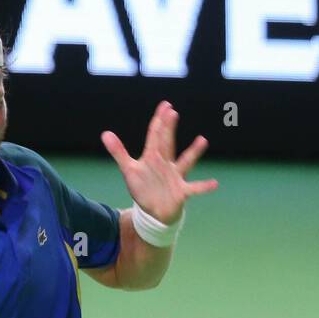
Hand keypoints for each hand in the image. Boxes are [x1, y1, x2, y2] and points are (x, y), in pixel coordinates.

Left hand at [100, 101, 217, 225]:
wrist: (154, 211)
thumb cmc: (144, 188)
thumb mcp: (129, 170)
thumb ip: (119, 152)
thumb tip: (105, 133)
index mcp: (153, 158)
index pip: (155, 136)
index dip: (158, 121)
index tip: (165, 106)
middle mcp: (166, 164)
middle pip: (167, 143)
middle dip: (168, 129)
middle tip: (172, 112)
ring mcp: (175, 177)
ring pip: (185, 162)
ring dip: (193, 152)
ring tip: (202, 140)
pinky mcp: (181, 191)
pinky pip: (195, 188)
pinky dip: (204, 186)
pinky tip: (214, 183)